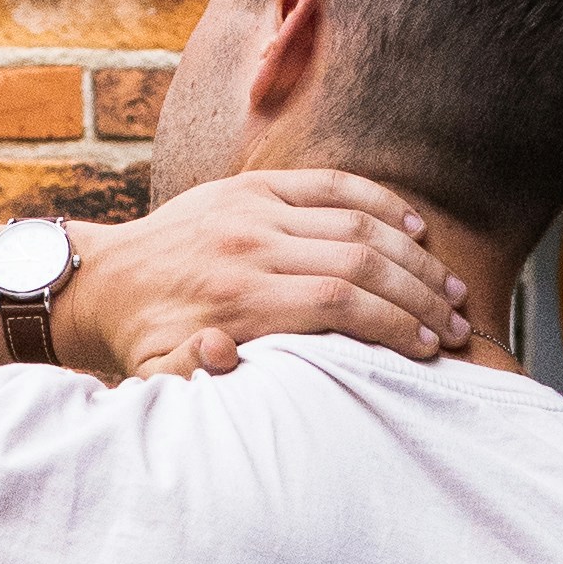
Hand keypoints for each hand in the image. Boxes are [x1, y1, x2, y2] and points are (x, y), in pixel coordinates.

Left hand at [63, 169, 473, 381]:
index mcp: (236, 299)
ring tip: (449, 289)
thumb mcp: (157, 378)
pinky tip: (414, 232)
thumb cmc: (145, 341)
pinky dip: (380, 204)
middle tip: (458, 326)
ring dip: (413, 258)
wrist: (104, 279)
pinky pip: (332, 186)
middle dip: (419, 297)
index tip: (430, 350)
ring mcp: (255, 207)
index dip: (393, 326)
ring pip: (356, 224)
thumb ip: (192, 377)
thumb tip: (222, 356)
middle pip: (359, 263)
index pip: (338, 305)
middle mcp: (250, 245)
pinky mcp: (255, 185)